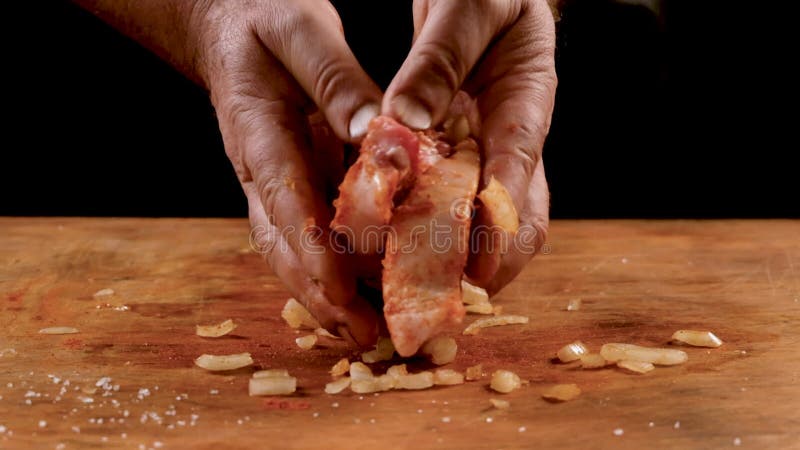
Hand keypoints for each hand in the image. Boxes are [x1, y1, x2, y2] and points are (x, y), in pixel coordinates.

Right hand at [193, 0, 385, 343]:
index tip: (339, 290)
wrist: (231, 28)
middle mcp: (260, 171)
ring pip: (292, 251)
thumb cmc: (263, 22)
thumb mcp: (300, 30)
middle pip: (282, 245)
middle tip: (361, 335)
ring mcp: (273, 184)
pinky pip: (309, 236)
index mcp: (258, 133)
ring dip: (325, 296)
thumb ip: (333, 78)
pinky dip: (334, 270)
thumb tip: (374, 130)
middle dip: (319, 295)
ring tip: (368, 333)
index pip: (283, 200)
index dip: (311, 250)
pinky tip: (368, 294)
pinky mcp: (291, 185)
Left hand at [382, 0, 556, 294]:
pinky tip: (397, 253)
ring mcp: (490, 154)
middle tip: (447, 295)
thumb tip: (405, 122)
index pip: (521, 169)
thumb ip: (440, 58)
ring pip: (488, 221)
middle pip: (518, 215)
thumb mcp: (466, 3)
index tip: (480, 266)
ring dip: (461, 259)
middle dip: (490, 261)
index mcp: (527, 99)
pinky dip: (432, 232)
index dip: (502, 223)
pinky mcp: (463, 158)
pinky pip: (454, 204)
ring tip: (419, 291)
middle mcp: (513, 139)